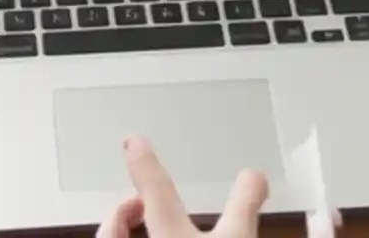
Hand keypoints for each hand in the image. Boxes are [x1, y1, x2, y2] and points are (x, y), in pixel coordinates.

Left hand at [97, 137, 268, 237]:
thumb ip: (244, 204)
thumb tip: (254, 174)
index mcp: (170, 233)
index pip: (154, 189)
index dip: (144, 161)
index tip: (133, 141)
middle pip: (115, 225)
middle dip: (122, 208)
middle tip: (133, 200)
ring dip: (120, 229)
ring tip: (134, 221)